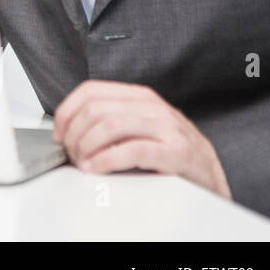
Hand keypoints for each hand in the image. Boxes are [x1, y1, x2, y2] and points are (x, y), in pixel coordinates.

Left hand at [52, 79, 230, 199]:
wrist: (211, 178)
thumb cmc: (170, 155)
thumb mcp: (138, 129)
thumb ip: (109, 122)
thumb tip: (66, 129)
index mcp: (139, 97)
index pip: (91, 91)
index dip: (66, 112)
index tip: (58, 133)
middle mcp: (152, 107)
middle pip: (95, 109)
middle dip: (74, 134)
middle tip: (71, 154)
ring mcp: (167, 128)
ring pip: (110, 125)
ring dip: (87, 147)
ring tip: (83, 163)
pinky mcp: (177, 152)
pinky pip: (133, 150)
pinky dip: (107, 160)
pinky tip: (98, 169)